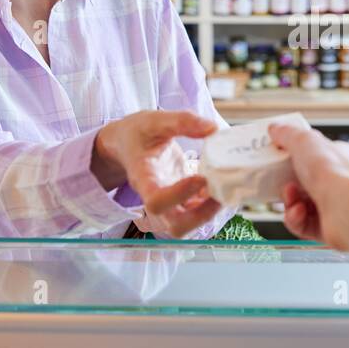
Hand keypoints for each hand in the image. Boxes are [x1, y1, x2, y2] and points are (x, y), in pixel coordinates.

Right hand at [93, 110, 220, 237]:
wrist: (125, 145)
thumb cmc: (136, 133)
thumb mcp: (154, 120)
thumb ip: (182, 121)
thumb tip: (213, 128)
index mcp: (143, 179)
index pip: (156, 202)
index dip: (180, 195)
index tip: (200, 178)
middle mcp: (154, 198)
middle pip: (175, 227)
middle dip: (201, 216)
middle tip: (219, 193)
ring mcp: (168, 203)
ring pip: (187, 225)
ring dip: (209, 212)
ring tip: (223, 188)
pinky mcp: (179, 201)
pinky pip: (194, 214)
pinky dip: (209, 205)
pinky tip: (219, 186)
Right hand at [268, 123, 348, 247]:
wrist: (348, 205)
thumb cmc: (333, 171)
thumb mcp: (304, 140)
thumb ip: (287, 134)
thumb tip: (275, 128)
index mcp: (336, 159)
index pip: (312, 156)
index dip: (292, 157)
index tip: (275, 157)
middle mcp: (336, 183)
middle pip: (301, 183)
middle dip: (286, 183)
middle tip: (277, 180)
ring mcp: (332, 207)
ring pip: (298, 206)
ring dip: (289, 201)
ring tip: (292, 196)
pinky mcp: (326, 229)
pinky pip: (301, 225)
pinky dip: (295, 219)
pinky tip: (298, 212)